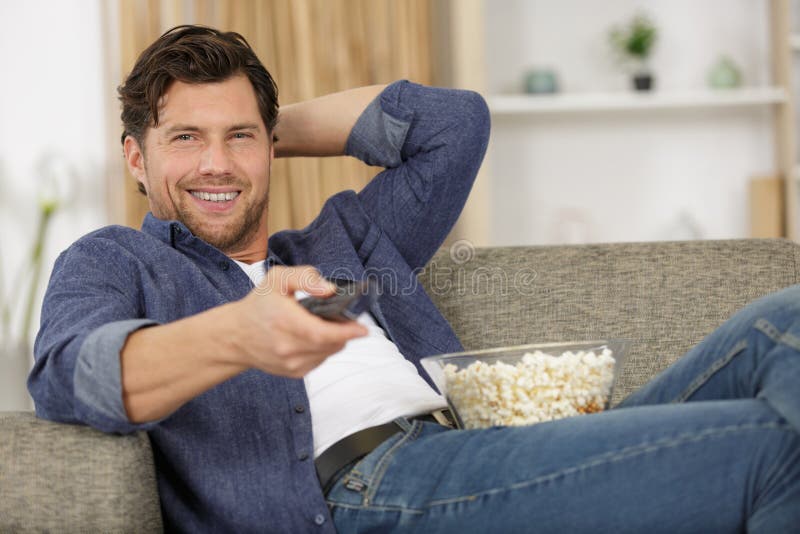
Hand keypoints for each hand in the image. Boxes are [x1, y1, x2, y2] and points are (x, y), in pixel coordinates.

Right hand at [231, 265, 368, 377]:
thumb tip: (330, 289)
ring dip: (335, 339)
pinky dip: (325, 348)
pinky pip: (321, 359)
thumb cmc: (259, 304)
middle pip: (330, 344)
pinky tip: (315, 336)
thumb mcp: (277, 279)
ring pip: (329, 352)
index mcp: (284, 322)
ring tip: (327, 324)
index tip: (363, 328)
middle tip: (347, 317)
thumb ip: (306, 278)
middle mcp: (287, 347)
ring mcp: (291, 363)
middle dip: (344, 331)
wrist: (236, 336)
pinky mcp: (294, 372)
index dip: (345, 332)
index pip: (321, 333)